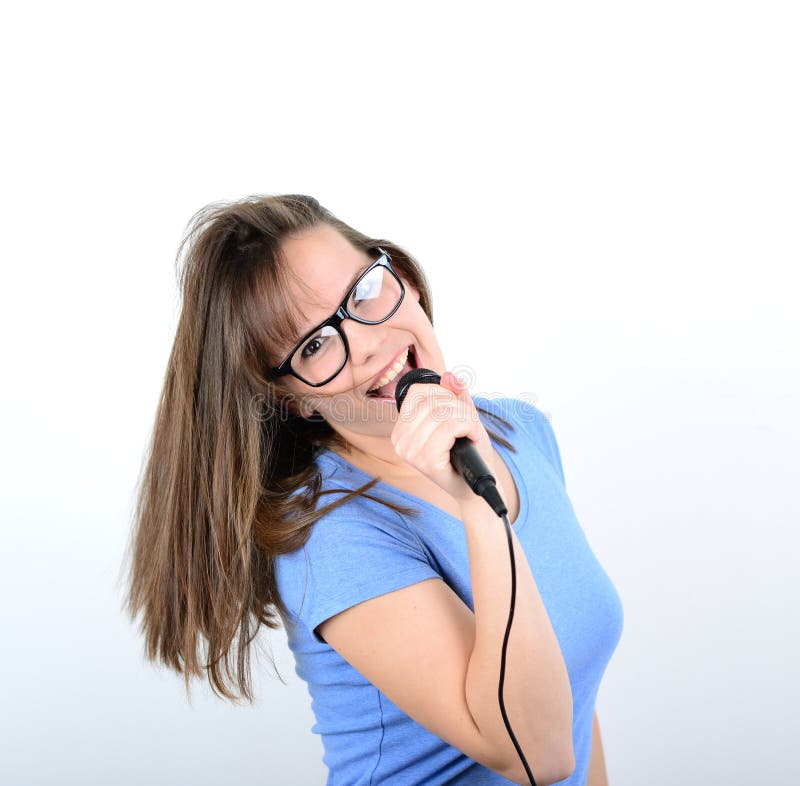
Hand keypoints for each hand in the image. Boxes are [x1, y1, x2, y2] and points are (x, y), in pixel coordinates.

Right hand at [390, 371, 497, 505]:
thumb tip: (449, 376)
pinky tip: (472, 437)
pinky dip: (469, 426)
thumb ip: (455, 395)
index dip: (442, 393)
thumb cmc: (468, 454)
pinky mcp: (426, 460)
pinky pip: (450, 426)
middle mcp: (400, 441)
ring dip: (466, 417)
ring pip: (442, 412)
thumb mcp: (462, 418)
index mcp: (401, 430)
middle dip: (458, 406)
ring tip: (471, 432)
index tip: (456, 410)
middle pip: (431, 401)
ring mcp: (410, 452)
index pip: (417, 392)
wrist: (477, 488)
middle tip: (469, 424)